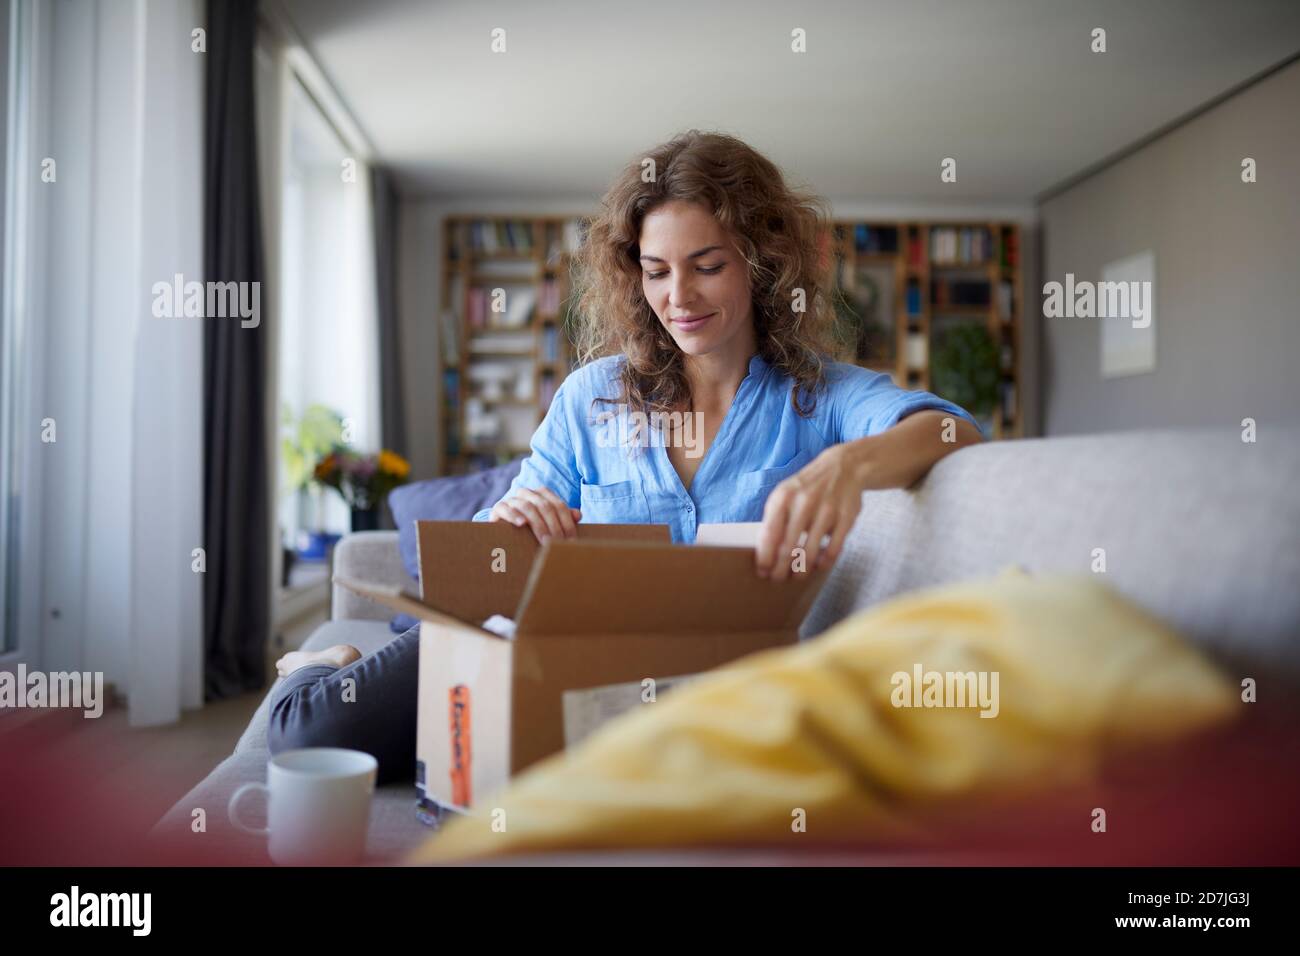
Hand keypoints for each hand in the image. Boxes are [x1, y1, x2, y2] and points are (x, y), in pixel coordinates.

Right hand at [488, 487, 581, 543]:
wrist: (505, 532)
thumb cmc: (532, 529)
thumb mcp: (548, 524)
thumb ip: (564, 518)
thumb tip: (578, 515)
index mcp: (542, 494)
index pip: (559, 505)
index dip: (567, 523)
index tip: (570, 540)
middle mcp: (528, 493)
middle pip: (545, 506)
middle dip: (554, 527)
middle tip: (558, 544)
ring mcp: (512, 499)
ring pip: (528, 507)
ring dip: (538, 525)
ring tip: (545, 541)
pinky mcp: (499, 507)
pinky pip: (506, 508)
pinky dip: (514, 515)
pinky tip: (522, 524)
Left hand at [754, 445, 862, 580]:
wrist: (843, 467)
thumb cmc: (806, 488)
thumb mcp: (784, 495)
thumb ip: (774, 520)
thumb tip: (764, 552)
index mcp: (783, 498)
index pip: (769, 534)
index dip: (765, 558)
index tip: (762, 572)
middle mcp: (804, 504)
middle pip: (788, 548)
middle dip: (781, 569)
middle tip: (778, 579)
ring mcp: (827, 511)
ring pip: (811, 552)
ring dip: (801, 570)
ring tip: (797, 577)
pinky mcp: (846, 518)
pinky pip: (833, 549)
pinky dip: (825, 563)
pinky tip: (819, 566)